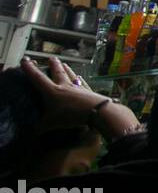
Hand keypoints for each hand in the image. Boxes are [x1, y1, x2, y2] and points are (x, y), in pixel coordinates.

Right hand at [20, 57, 139, 138]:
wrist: (96, 111)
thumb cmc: (71, 116)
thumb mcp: (51, 124)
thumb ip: (40, 128)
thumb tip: (29, 134)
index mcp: (52, 91)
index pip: (38, 78)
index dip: (30, 69)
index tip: (25, 60)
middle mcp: (65, 86)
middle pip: (58, 72)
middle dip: (53, 65)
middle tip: (51, 58)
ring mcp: (78, 87)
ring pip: (71, 75)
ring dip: (67, 69)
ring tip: (65, 63)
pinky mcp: (89, 91)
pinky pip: (83, 83)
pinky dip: (80, 79)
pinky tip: (80, 77)